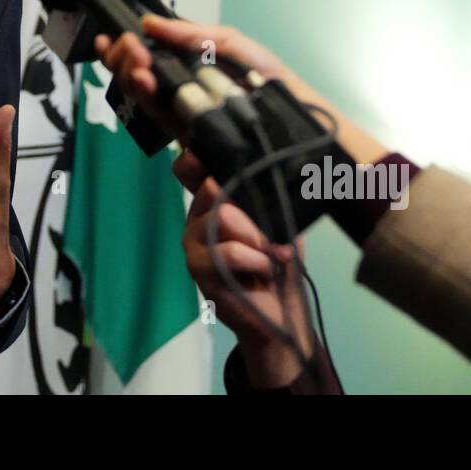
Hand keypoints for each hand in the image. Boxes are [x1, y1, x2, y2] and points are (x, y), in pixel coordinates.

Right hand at [93, 13, 387, 163]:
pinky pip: (174, 151)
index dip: (123, 53)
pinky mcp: (205, 155)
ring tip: (144, 72)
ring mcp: (191, 130)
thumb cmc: (275, 84)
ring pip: (149, 111)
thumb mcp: (235, 47)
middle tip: (132, 53)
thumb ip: (194, 35)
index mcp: (188, 76)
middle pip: (139, 86)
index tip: (110, 39)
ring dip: (137, 86)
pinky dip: (161, 120)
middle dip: (126, 65)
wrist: (305, 122)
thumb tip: (149, 23)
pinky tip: (159, 98)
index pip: (145, 64)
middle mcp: (183, 103)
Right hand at [175, 148, 313, 387]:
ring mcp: (193, 242)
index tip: (220, 161)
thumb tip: (266, 167)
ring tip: (272, 255)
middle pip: (213, 187)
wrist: (281, 312)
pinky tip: (264, 270)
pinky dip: (255, 259)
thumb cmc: (279, 260)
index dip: (197, 157)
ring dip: (258, 237)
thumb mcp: (280, 219)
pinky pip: (228, 250)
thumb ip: (266, 194)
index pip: (190, 168)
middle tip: (272, 232)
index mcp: (212, 200)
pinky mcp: (197, 268)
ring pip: (222, 216)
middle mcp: (196, 216)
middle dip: (250, 208)